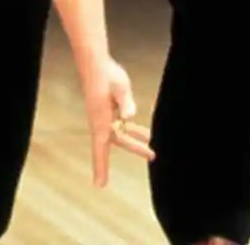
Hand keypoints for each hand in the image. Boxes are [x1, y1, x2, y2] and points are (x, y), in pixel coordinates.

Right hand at [77, 54, 155, 187]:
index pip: (100, 149)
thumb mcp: (120, 88)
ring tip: (152, 150)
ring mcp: (105, 117)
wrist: (96, 65)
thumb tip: (129, 117)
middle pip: (118, 141)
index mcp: (100, 121)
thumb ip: (125, 102)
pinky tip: (144, 133)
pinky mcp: (110, 110)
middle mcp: (101, 122)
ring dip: (136, 141)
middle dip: (135, 149)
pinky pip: (123, 124)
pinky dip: (133, 129)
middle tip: (152, 156)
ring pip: (122, 134)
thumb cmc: (106, 77)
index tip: (100, 185)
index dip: (101, 167)